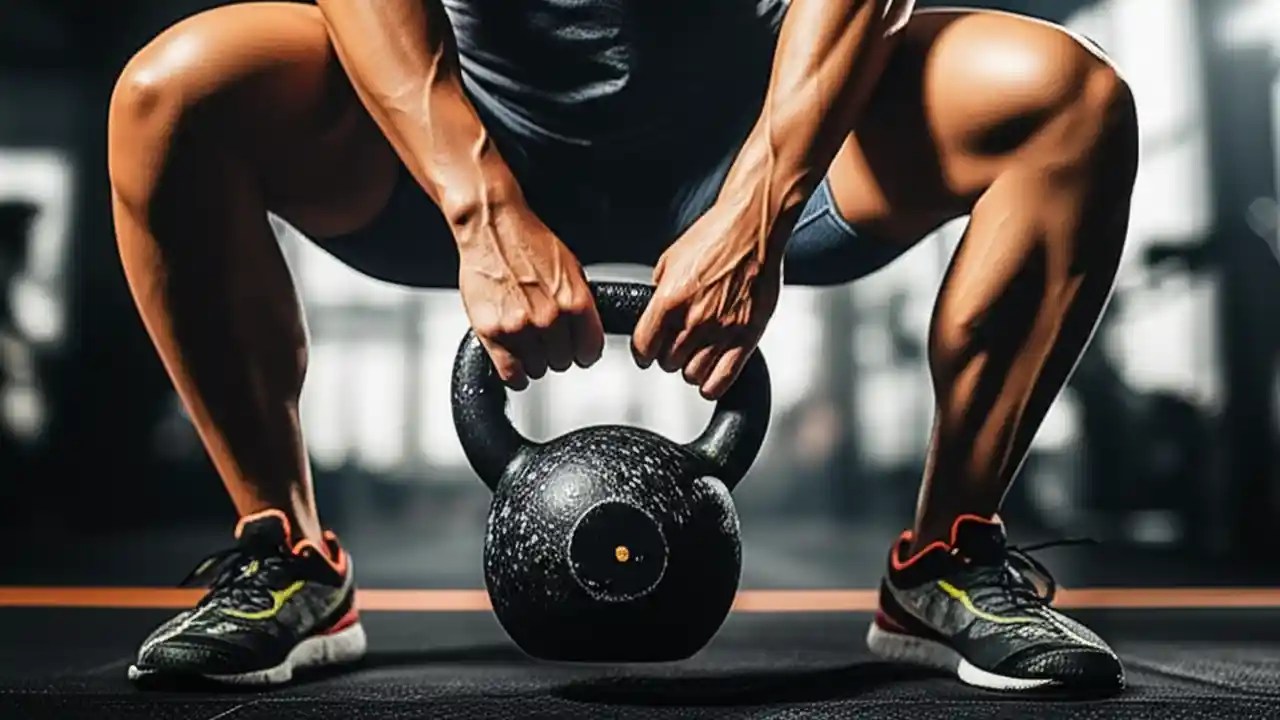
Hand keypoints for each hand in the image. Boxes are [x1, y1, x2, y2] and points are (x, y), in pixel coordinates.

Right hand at [457, 203, 603, 389]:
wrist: (492, 227)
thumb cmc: (528, 242)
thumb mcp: (571, 269)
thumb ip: (579, 303)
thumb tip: (586, 330)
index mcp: (575, 302)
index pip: (591, 350)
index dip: (584, 353)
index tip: (579, 352)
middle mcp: (550, 318)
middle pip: (563, 361)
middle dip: (556, 352)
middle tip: (546, 339)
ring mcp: (520, 328)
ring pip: (538, 369)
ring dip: (534, 361)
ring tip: (527, 342)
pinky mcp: (492, 333)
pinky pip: (511, 373)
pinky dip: (516, 376)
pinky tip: (517, 368)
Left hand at [633, 203, 782, 398]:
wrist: (753, 227)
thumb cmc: (716, 236)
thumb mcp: (670, 260)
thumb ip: (660, 292)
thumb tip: (653, 313)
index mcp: (670, 299)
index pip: (644, 347)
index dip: (642, 352)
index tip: (646, 351)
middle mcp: (695, 319)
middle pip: (667, 363)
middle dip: (668, 355)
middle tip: (676, 343)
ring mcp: (723, 330)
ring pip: (692, 375)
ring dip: (690, 367)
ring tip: (695, 353)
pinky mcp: (747, 336)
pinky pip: (722, 379)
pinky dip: (712, 384)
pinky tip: (709, 374)